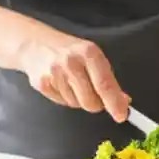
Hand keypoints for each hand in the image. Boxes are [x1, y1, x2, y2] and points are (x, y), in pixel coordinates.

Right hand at [16, 33, 130, 121]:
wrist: (35, 43)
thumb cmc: (68, 50)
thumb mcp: (91, 56)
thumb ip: (107, 78)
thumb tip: (123, 102)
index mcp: (88, 52)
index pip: (104, 84)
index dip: (114, 103)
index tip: (121, 115)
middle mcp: (71, 62)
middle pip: (90, 101)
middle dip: (95, 104)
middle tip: (93, 94)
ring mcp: (55, 73)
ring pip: (76, 104)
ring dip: (78, 99)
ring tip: (71, 82)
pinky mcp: (42, 84)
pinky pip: (61, 103)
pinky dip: (64, 97)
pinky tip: (60, 83)